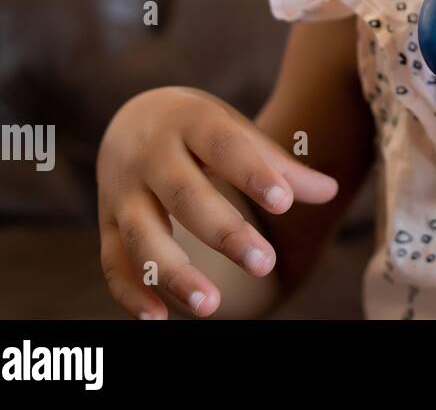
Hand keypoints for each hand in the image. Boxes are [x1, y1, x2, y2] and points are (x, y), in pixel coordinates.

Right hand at [95, 86, 338, 318]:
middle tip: (264, 264)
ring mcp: (122, 190)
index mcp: (191, 122)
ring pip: (142, 234)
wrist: (133, 117)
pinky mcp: (106, 222)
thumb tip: (330, 191)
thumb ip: (279, 164)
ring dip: (175, 272)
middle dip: (224, 232)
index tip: (284, 202)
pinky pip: (111, 261)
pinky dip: (132, 292)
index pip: (224, 146)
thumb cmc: (201, 130)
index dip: (253, 173)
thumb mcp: (237, 132)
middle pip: (184, 195)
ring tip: (212, 305)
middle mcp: (150, 155)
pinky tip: (159, 318)